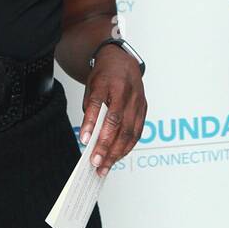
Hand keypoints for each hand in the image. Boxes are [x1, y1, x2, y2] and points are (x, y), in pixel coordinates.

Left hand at [80, 45, 146, 176]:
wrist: (123, 61)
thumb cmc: (104, 75)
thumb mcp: (91, 87)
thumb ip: (91, 109)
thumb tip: (90, 137)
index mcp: (108, 82)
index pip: (98, 104)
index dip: (91, 123)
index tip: (84, 140)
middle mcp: (126, 91)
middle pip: (116, 122)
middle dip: (106, 146)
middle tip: (95, 162)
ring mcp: (138, 100)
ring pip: (129, 130)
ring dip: (117, 152)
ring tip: (105, 166)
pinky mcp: (144, 108)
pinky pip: (137, 131)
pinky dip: (127, 146)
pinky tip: (118, 156)